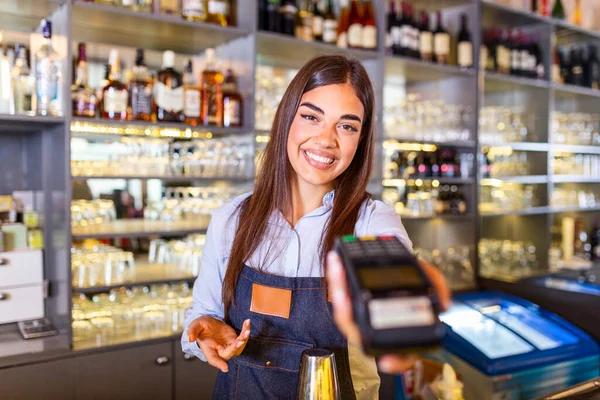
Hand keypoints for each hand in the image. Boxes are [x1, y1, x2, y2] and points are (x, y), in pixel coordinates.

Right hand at [188, 316, 250, 372]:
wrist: (210, 324)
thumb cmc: (202, 327)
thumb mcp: (196, 325)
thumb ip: (192, 331)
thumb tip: (190, 338)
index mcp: (209, 350)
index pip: (213, 359)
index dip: (219, 364)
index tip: (226, 368)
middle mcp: (220, 351)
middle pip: (229, 353)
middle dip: (235, 347)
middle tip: (240, 340)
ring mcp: (229, 346)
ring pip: (239, 347)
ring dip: (244, 338)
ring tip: (246, 329)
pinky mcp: (235, 340)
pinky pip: (243, 338)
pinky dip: (245, 331)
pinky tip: (247, 323)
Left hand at [326, 251, 450, 373]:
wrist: (393, 264)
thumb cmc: (409, 280)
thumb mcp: (426, 278)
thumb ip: (437, 286)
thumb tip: (444, 303)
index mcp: (399, 334)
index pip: (400, 357)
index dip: (395, 362)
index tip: (387, 360)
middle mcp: (376, 331)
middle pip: (358, 332)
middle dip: (347, 312)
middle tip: (343, 295)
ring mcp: (360, 319)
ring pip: (343, 314)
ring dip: (338, 288)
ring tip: (338, 267)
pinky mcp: (348, 303)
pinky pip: (339, 296)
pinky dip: (336, 280)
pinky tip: (336, 263)